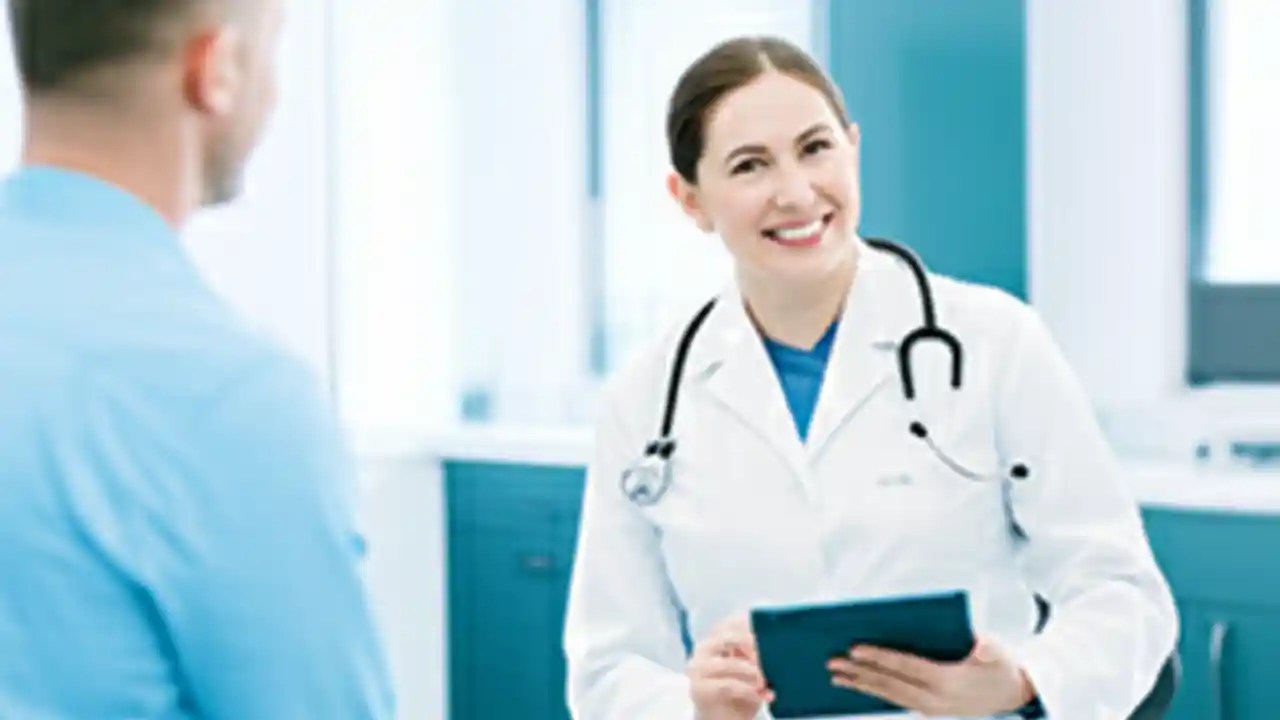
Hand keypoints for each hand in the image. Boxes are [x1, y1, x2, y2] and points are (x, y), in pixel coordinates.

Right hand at [688, 615, 774, 719]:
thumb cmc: (741, 692)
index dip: (753, 626)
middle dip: (753, 647)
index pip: (733, 622)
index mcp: (716, 639)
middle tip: (771, 659)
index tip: (772, 636)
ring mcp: (698, 668)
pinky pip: (728, 686)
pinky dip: (748, 691)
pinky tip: (760, 696)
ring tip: (765, 682)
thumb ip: (758, 655)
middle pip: (729, 637)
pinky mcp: (699, 689)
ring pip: (729, 663)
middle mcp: (704, 649)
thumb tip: (780, 646)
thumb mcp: (752, 669)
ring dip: (752, 672)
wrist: (721, 719)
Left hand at [826, 637, 1035, 716]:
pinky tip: (858, 686)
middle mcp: (935, 700)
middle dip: (859, 674)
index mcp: (947, 681)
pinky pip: (896, 701)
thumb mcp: (1000, 654)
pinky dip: (875, 693)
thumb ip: (988, 648)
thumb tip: (979, 644)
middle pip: (889, 685)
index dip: (879, 657)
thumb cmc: (1003, 666)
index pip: (905, 667)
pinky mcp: (930, 710)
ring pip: (889, 696)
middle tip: (831, 663)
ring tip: (835, 678)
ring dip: (861, 686)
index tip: (854, 649)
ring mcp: (931, 709)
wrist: (1017, 695)